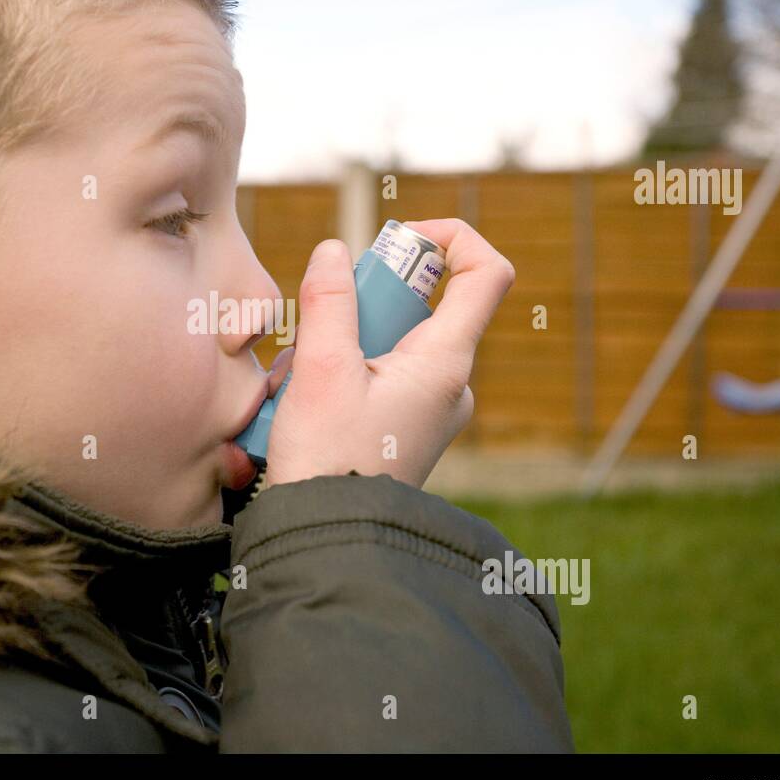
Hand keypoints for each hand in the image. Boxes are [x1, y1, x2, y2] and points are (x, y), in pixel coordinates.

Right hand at [263, 219, 513, 488]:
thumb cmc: (329, 461)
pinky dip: (336, 375)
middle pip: (417, 304)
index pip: (486, 273)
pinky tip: (299, 403)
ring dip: (333, 347)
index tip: (399, 242)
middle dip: (355, 305)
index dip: (451, 238)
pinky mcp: (405, 427)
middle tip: (311, 336)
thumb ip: (330, 302)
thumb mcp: (320, 370)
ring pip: (386, 341)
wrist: (328, 541)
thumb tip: (334, 251)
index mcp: (445, 362)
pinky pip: (376, 375)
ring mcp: (430, 407)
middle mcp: (450, 382)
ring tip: (293, 386)